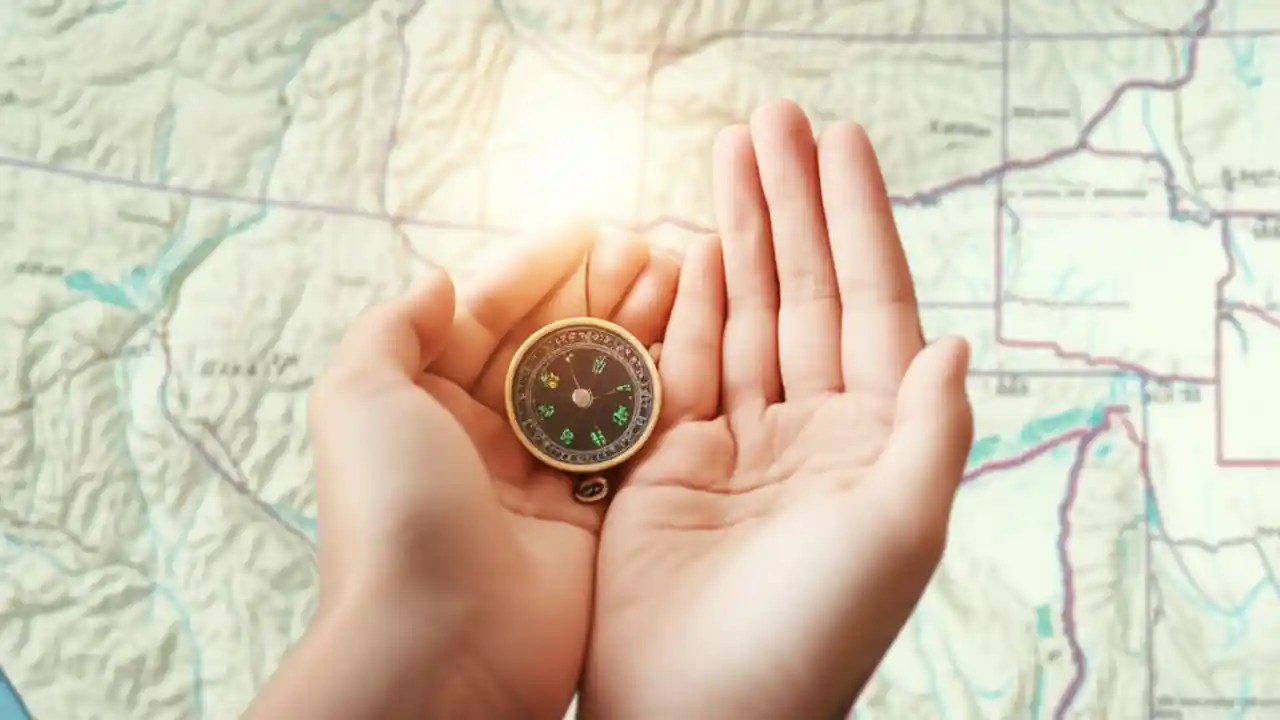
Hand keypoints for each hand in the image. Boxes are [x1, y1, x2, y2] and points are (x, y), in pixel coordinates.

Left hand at [249, 225, 677, 719]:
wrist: (441, 641)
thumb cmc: (392, 511)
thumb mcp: (358, 396)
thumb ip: (395, 327)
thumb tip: (440, 279)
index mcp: (424, 404)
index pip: (487, 315)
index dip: (535, 266)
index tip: (586, 224)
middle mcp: (482, 436)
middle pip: (549, 342)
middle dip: (595, 290)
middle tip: (643, 247)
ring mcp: (539, 477)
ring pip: (595, 384)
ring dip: (632, 328)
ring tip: (673, 276)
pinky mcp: (591, 516)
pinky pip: (628, 439)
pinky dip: (655, 391)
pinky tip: (684, 343)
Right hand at [584, 101, 973, 717]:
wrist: (698, 714)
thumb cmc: (811, 636)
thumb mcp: (897, 533)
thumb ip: (928, 431)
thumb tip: (954, 341)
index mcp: (874, 444)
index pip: (873, 306)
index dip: (859, 221)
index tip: (842, 141)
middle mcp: (812, 434)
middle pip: (806, 293)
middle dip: (795, 204)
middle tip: (775, 118)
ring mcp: (739, 444)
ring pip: (744, 315)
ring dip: (741, 233)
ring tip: (732, 152)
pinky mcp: (670, 462)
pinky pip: (684, 364)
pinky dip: (689, 302)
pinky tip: (695, 243)